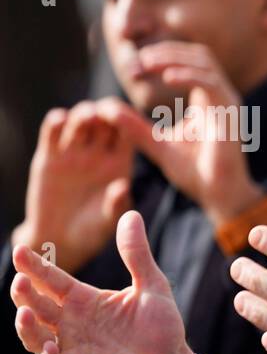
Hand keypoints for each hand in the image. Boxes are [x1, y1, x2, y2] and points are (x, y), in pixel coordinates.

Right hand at [11, 100, 140, 273]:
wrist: (60, 240)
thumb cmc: (92, 232)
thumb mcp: (107, 221)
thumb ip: (116, 204)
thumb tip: (123, 187)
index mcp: (120, 163)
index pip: (128, 135)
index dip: (129, 123)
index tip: (129, 119)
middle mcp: (98, 153)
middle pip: (105, 122)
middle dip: (106, 113)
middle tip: (106, 113)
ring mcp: (74, 152)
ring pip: (80, 122)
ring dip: (83, 114)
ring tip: (86, 117)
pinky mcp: (49, 156)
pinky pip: (52, 133)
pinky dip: (56, 122)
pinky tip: (60, 119)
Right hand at [11, 211, 193, 353]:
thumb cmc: (162, 329)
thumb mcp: (152, 287)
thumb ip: (137, 254)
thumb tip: (132, 214)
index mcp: (85, 300)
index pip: (52, 280)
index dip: (36, 267)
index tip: (21, 250)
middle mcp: (71, 323)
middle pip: (37, 305)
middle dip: (25, 294)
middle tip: (21, 281)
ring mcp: (72, 349)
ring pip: (35, 337)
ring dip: (27, 326)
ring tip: (26, 314)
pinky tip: (49, 350)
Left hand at [132, 41, 264, 226]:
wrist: (219, 196)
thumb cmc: (195, 173)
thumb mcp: (157, 144)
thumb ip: (135, 127)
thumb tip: (106, 109)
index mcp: (207, 100)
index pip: (188, 62)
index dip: (160, 58)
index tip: (133, 68)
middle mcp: (220, 97)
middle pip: (196, 54)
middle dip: (164, 52)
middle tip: (137, 62)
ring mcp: (227, 103)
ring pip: (204, 61)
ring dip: (173, 57)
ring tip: (147, 63)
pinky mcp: (229, 113)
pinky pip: (210, 83)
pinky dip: (188, 75)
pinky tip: (166, 78)